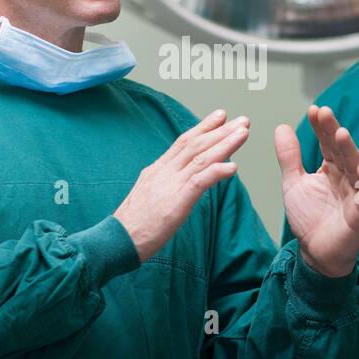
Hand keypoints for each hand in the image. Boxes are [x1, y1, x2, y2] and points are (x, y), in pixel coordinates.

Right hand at [114, 109, 249, 262]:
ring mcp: (169, 186)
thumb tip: (183, 181)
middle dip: (221, 131)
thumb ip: (166, 184)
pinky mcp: (175, 203)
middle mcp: (164, 172)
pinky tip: (232, 167)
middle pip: (195, 145)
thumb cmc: (133, 225)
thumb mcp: (148, 195)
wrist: (115, 241)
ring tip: (243, 133)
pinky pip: (199, 183)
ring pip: (201, 159)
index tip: (220, 117)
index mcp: (157, 170)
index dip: (203, 127)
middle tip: (242, 121)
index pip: (183, 142)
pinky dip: (216, 172)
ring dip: (224, 144)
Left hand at [275, 105, 358, 277]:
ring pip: (355, 167)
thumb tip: (281, 127)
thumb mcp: (294, 183)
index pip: (327, 142)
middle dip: (333, 131)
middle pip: (342, 150)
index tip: (314, 109)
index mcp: (331, 168)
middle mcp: (346, 177)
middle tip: (324, 112)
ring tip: (340, 133)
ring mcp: (356, 193)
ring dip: (349, 150)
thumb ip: (289, 157)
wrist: (315, 253)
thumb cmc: (309, 218)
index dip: (321, 127)